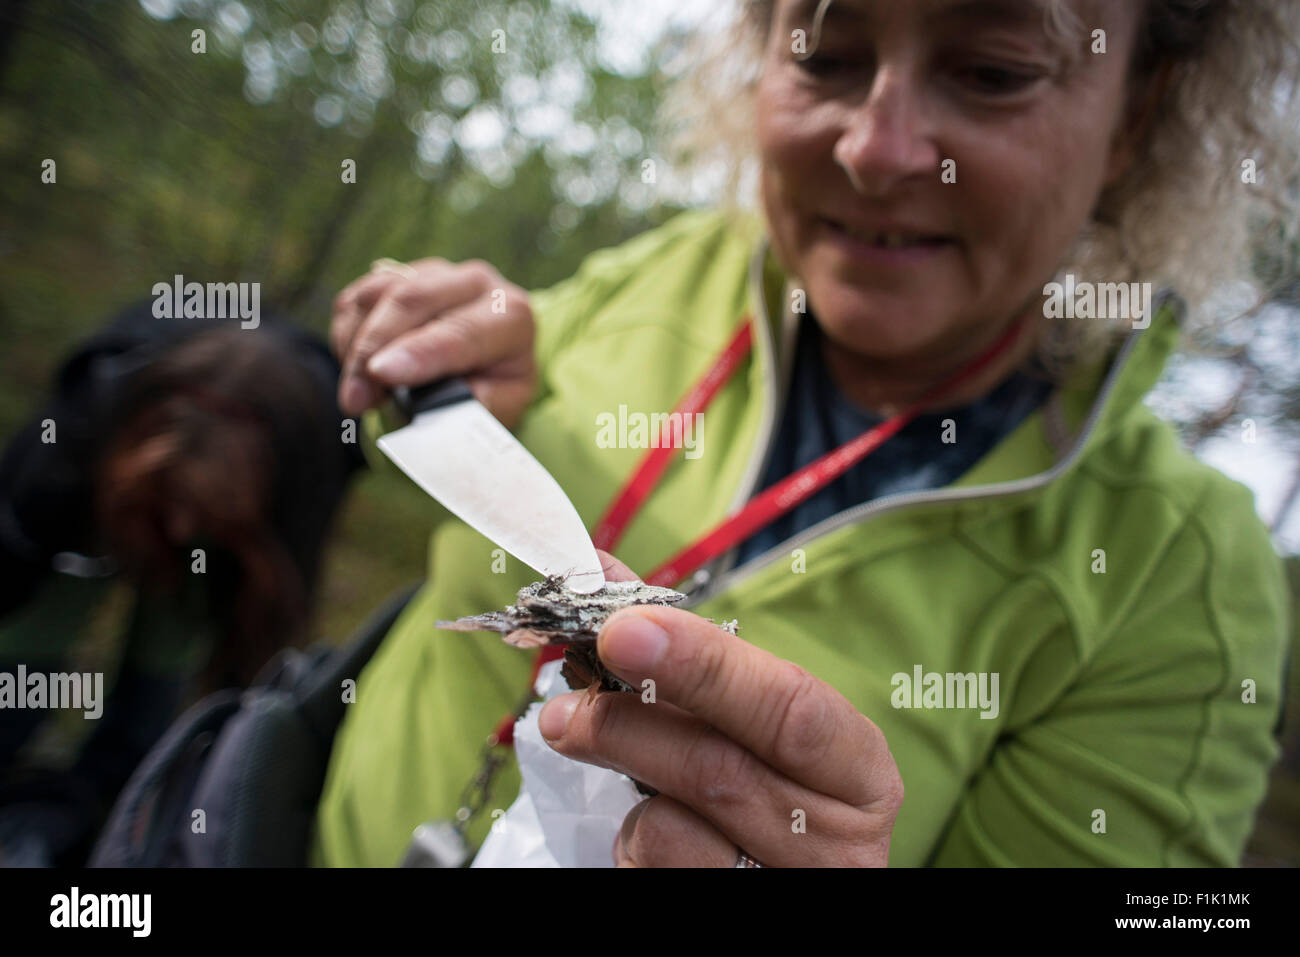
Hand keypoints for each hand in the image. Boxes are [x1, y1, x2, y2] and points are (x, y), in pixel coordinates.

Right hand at [330, 258, 536, 427]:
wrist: (490, 355)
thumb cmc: (496, 381)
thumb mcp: (504, 401)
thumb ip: (479, 402)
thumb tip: (440, 405)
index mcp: (510, 314)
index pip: (461, 331)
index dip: (419, 352)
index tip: (382, 374)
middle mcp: (473, 282)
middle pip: (411, 300)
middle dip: (373, 350)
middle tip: (355, 398)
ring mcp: (432, 273)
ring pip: (376, 297)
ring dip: (356, 348)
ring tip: (358, 395)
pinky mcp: (395, 275)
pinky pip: (356, 300)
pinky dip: (347, 338)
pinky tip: (358, 370)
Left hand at [536, 552, 903, 866]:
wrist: (773, 868)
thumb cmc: (768, 780)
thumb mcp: (752, 716)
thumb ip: (691, 651)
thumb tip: (602, 572)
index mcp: (858, 770)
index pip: (792, 708)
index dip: (706, 666)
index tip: (626, 628)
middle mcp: (837, 841)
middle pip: (722, 769)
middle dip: (632, 717)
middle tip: (569, 692)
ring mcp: (781, 885)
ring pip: (676, 829)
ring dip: (612, 767)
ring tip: (573, 729)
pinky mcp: (724, 912)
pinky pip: (653, 867)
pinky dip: (629, 833)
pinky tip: (636, 813)